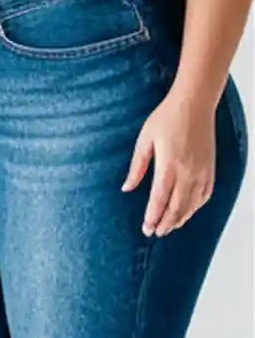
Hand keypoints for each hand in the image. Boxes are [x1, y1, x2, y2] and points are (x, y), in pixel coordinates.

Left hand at [123, 93, 216, 236]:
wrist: (194, 104)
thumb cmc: (166, 119)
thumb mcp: (144, 141)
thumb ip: (137, 167)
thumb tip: (126, 188)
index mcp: (169, 165)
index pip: (160, 200)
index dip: (153, 217)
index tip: (146, 229)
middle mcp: (188, 172)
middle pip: (177, 207)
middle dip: (165, 223)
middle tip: (154, 233)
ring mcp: (202, 171)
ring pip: (192, 204)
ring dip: (180, 219)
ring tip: (168, 228)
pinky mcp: (211, 169)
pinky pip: (205, 195)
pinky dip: (195, 208)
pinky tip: (186, 213)